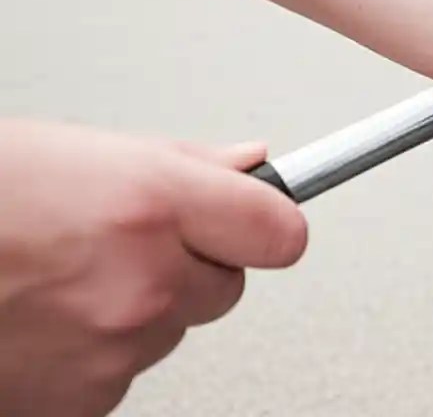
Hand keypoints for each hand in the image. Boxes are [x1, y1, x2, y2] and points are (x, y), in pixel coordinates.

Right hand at [0, 120, 307, 416]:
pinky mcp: (82, 400)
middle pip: (228, 285)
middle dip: (192, 264)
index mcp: (151, 204)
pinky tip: (43, 318)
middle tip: (123, 242)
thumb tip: (251, 165)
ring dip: (139, 308)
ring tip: (62, 276)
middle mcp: (144, 280)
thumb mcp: (76, 150)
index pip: (281, 230)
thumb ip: (183, 164)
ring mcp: (114, 347)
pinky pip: (124, 374)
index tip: (257, 218)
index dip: (266, 222)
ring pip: (172, 329)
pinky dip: (95, 354)